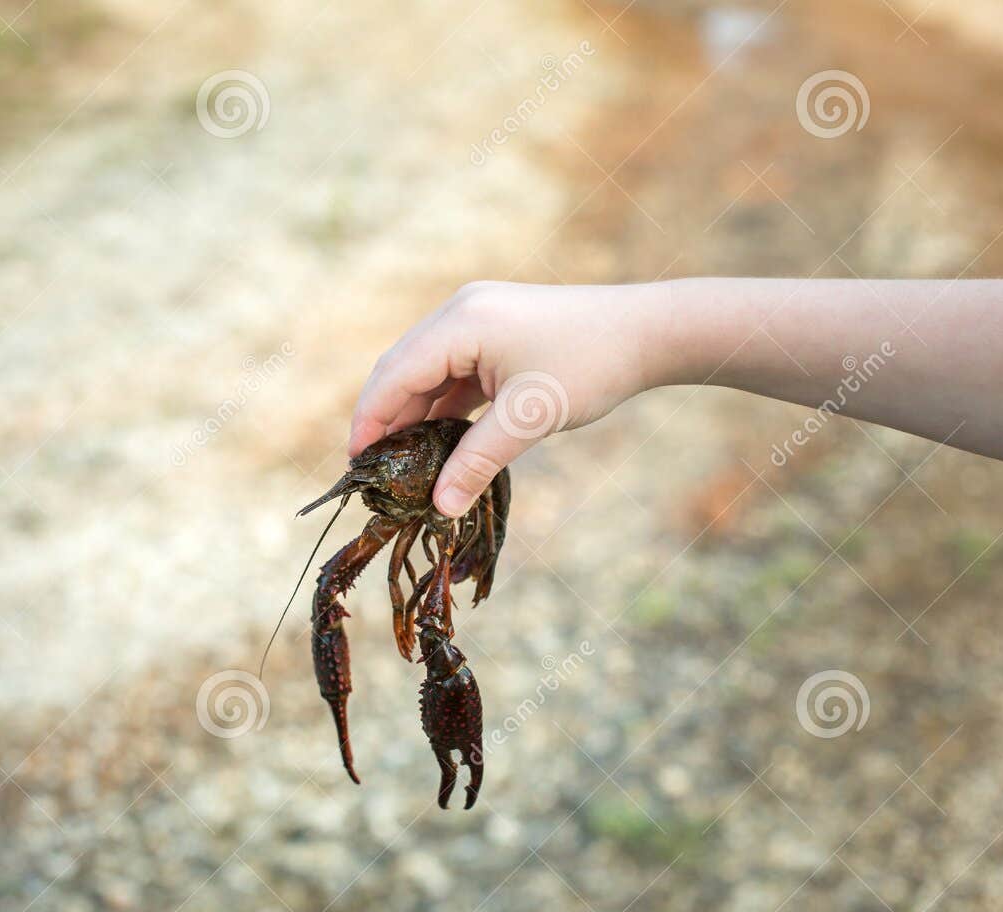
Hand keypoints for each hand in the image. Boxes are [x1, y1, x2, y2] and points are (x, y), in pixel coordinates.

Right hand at [350, 281, 672, 516]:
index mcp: (461, 323)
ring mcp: (477, 318)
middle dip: (384, 420)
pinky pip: (452, 371)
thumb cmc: (590, 367)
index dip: (369, 420)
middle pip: (401, 369)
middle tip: (374, 471)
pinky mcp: (494, 332)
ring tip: (404, 464)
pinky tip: (439, 443)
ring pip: (426, 372)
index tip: (356, 465)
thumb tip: (439, 508)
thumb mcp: (529, 419)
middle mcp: (460, 312)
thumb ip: (478, 461)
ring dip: (414, 415)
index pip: (394, 375)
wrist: (646, 332)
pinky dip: (442, 405)